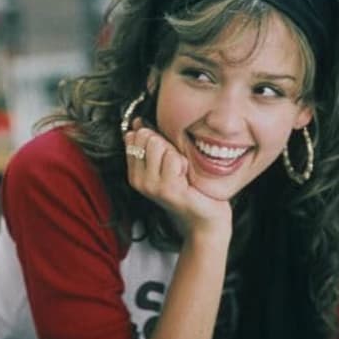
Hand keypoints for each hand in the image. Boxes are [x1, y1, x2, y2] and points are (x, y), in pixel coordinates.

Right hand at [124, 118, 231, 241]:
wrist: (204, 217)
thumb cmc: (189, 186)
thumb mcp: (166, 161)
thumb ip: (151, 143)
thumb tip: (137, 122)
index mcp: (134, 173)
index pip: (134, 136)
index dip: (155, 139)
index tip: (166, 157)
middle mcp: (138, 180)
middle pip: (146, 137)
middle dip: (165, 145)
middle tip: (176, 165)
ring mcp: (151, 185)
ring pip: (158, 144)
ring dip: (176, 154)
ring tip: (181, 172)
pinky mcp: (166, 189)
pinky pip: (173, 158)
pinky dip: (184, 163)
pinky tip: (187, 178)